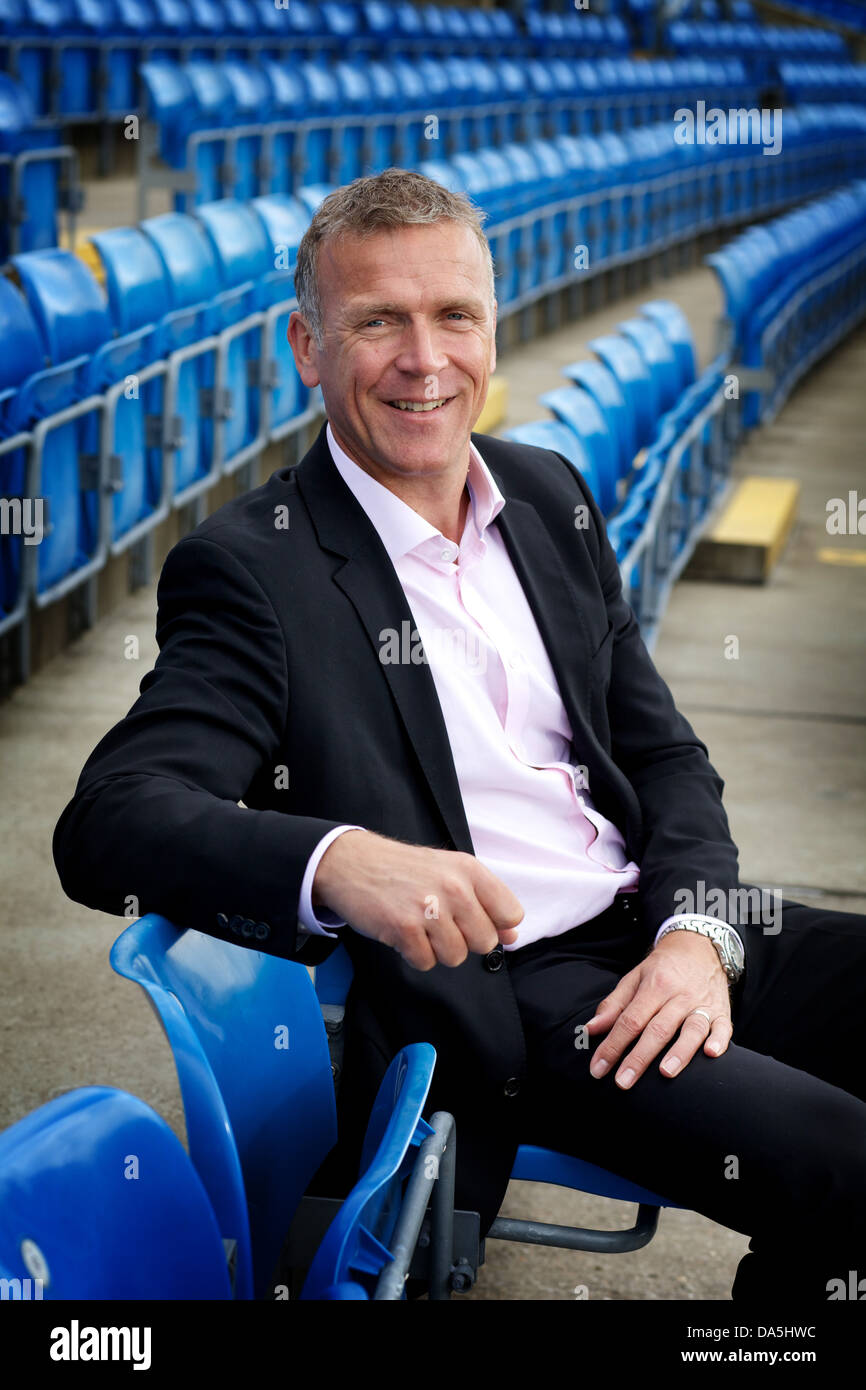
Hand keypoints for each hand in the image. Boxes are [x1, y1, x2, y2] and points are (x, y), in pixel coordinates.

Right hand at [312, 829, 522, 970]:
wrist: (352, 863)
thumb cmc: (404, 870)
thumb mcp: (450, 873)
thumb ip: (484, 903)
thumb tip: (513, 936)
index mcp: (470, 870)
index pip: (511, 914)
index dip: (495, 925)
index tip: (473, 920)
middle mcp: (455, 887)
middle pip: (485, 942)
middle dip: (464, 940)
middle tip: (440, 923)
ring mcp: (430, 908)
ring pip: (456, 957)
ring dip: (436, 949)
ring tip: (420, 926)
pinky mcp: (404, 928)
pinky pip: (426, 962)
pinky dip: (413, 954)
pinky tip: (402, 932)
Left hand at [582, 931, 732, 1088]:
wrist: (699, 947)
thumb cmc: (661, 969)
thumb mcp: (634, 978)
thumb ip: (613, 1006)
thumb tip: (591, 1030)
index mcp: (654, 986)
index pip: (630, 1020)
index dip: (612, 1045)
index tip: (598, 1068)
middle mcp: (679, 996)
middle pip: (658, 1029)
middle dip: (639, 1057)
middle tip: (623, 1082)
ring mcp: (703, 1004)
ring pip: (692, 1029)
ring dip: (680, 1052)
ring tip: (666, 1073)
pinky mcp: (722, 1012)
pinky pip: (724, 1027)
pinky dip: (720, 1041)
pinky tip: (711, 1054)